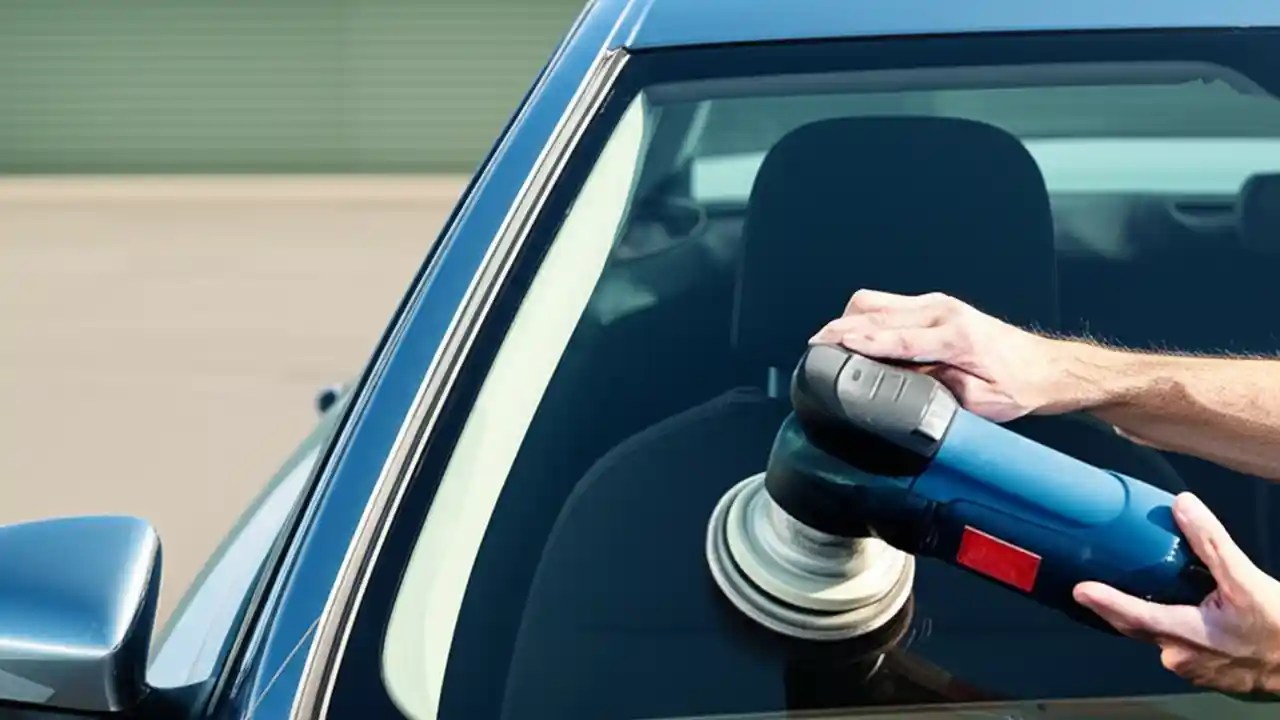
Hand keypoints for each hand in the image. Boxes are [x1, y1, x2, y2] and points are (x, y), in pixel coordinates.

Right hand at [809, 289, 1069, 421]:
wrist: (1046, 367)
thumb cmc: (1019, 386)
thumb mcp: (982, 401)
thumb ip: (942, 391)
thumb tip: (904, 387)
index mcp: (955, 336)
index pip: (896, 338)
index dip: (860, 342)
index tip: (829, 346)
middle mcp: (943, 312)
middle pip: (875, 311)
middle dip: (840, 328)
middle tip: (814, 348)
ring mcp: (938, 305)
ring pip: (877, 302)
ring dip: (850, 319)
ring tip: (829, 344)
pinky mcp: (936, 306)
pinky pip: (889, 305)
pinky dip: (866, 318)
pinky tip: (855, 337)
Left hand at [1074, 492, 1279, 693]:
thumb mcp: (1247, 580)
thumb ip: (1211, 543)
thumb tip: (1183, 505)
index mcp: (1187, 636)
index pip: (1133, 616)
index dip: (1105, 602)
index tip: (1079, 590)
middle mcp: (1181, 658)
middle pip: (1138, 628)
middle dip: (1115, 609)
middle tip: (1094, 589)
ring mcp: (1193, 670)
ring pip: (1158, 638)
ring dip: (1147, 617)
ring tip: (1138, 591)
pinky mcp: (1206, 674)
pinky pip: (1177, 647)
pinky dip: (1171, 628)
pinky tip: (1178, 610)